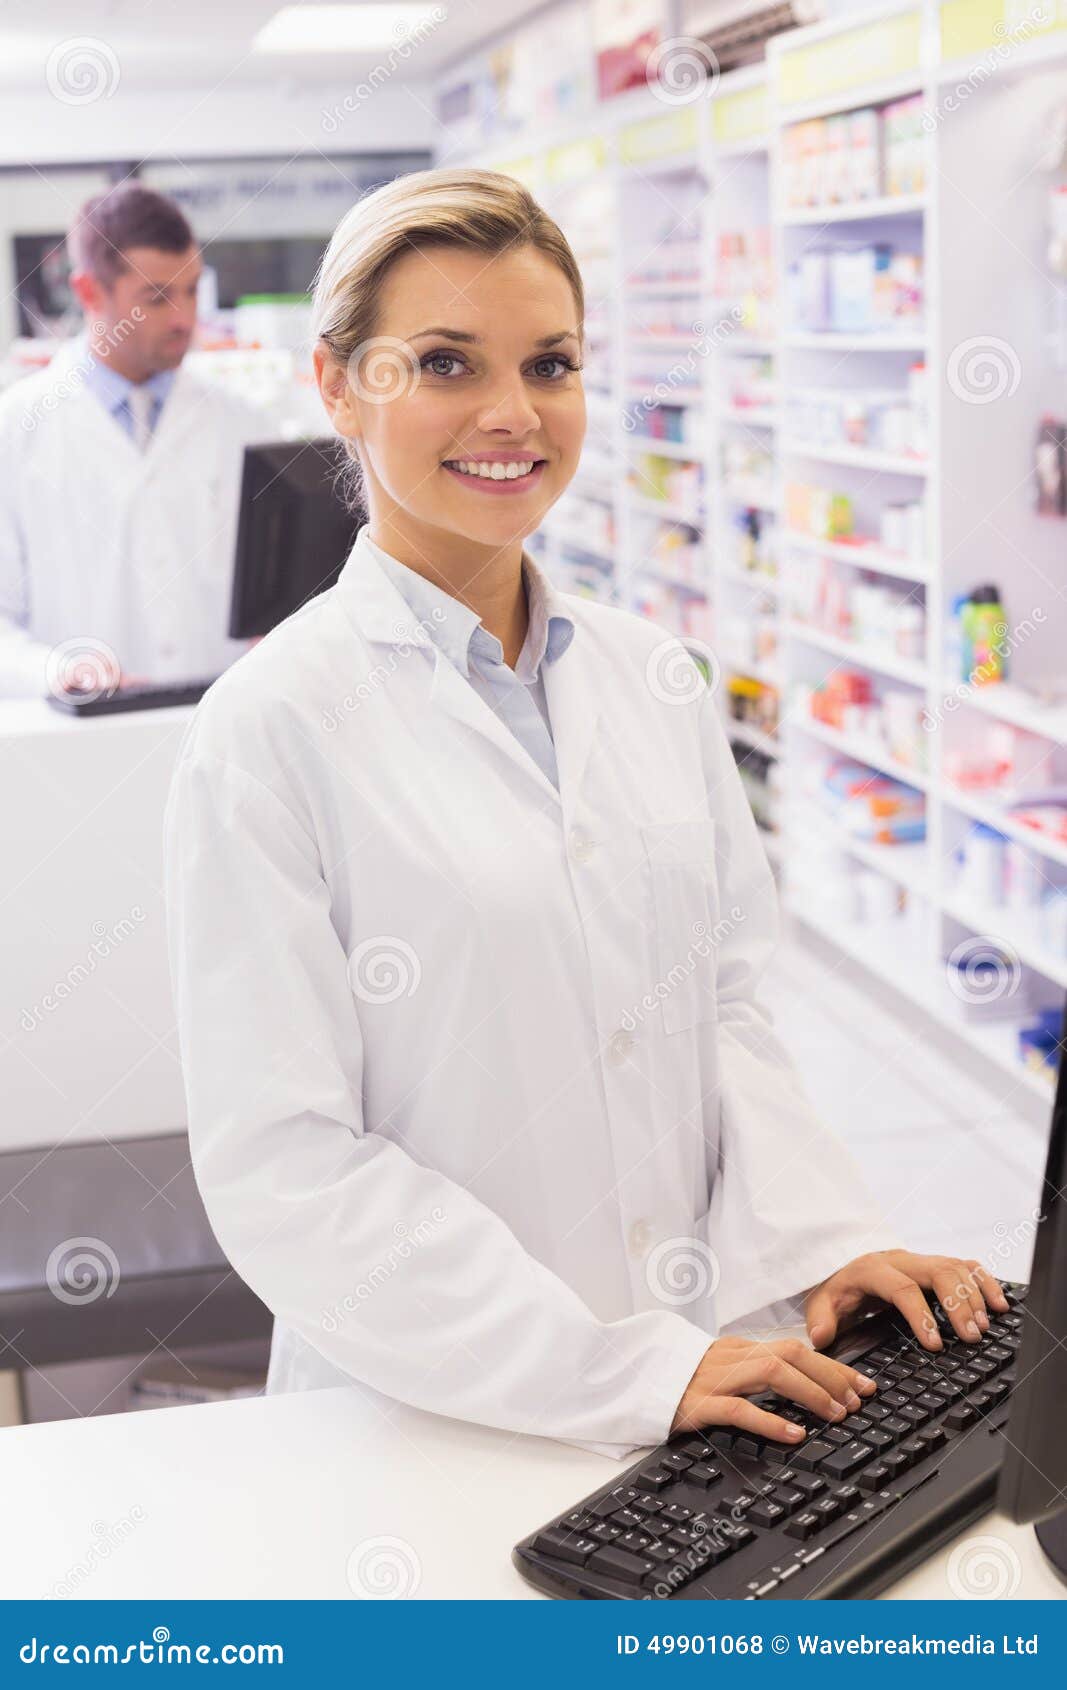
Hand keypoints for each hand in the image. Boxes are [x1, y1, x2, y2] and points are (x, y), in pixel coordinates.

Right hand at [669, 1335, 877, 1442]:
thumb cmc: (678, 1381)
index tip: (862, 1385)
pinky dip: (770, 1419)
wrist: (630, 1381)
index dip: (833, 1366)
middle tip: (858, 1400)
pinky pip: (739, 1409)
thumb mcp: (721, 1371)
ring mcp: (714, 1379)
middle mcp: (731, 1358)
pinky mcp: (698, 1404)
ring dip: (810, 1392)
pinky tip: (794, 1433)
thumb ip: (753, 1374)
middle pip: (791, 1354)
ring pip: (771, 1373)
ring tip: (835, 1414)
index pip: (796, 1348)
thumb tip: (801, 1386)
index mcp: (739, 1349)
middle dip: (831, 1375)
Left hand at [805, 1249, 1009, 1352]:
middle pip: (938, 1271)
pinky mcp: (935, 1264)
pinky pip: (966, 1266)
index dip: (920, 1315)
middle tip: (970, 1337)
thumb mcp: (821, 1302)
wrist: (843, 1265)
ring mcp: (920, 1259)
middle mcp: (901, 1260)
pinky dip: (985, 1282)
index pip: (902, 1288)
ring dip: (974, 1296)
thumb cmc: (837, 1289)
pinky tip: (1000, 1304)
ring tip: (984, 1327)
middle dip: (957, 1304)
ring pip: (955, 1267)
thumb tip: (821, 1337)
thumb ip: (820, 1319)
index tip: (935, 1344)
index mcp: (873, 1270)